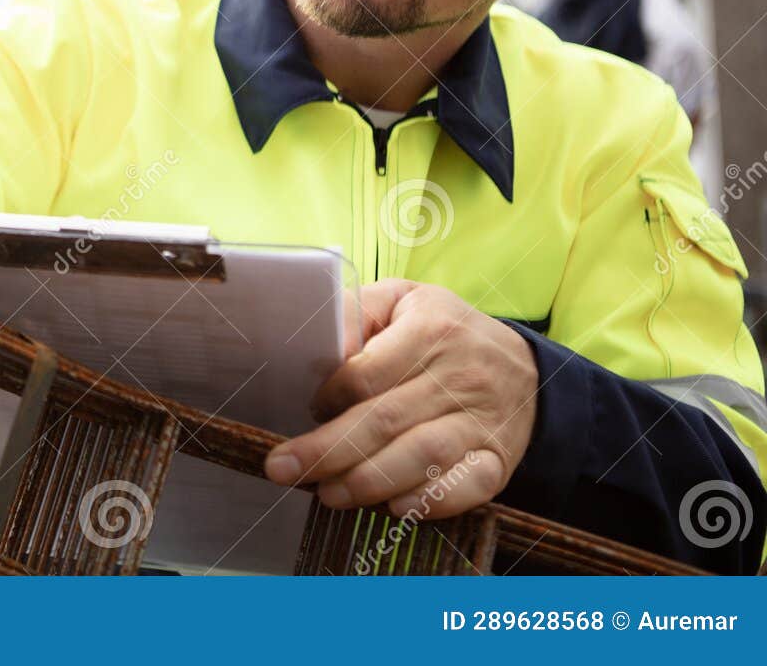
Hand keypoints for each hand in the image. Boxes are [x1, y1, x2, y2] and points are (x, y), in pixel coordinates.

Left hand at [263, 278, 537, 517]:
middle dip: (328, 450)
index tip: (309, 409)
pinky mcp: (498, 458)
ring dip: (368, 481)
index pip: (367, 372)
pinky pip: (469, 485)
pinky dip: (432, 500)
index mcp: (430, 329)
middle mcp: (459, 376)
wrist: (524, 367)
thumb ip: (356, 311)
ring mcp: (482, 420)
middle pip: (385, 419)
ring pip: (422, 455)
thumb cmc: (444, 332)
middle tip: (284, 469)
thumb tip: (318, 339)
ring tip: (327, 494)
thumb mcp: (402, 300)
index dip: (331, 397)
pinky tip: (394, 508)